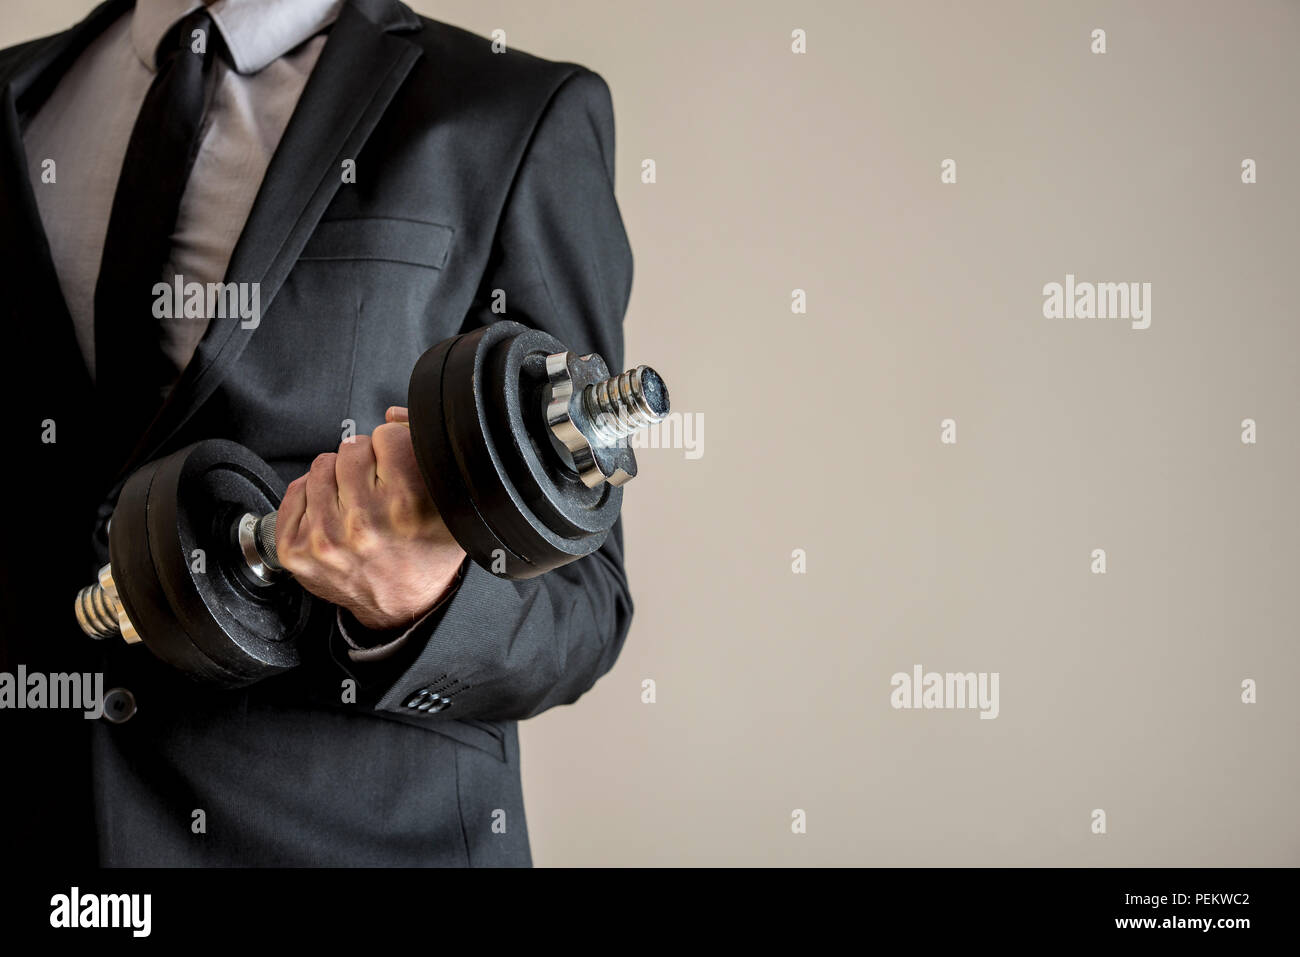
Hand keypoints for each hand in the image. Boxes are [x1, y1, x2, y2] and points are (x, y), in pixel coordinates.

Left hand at [275, 406, 465, 630]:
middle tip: (377, 486)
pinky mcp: (298, 550)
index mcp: (407, 505)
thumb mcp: (449, 502)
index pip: (386, 435)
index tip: (397, 464)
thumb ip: (426, 449)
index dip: (394, 447)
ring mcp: (326, 538)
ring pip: (321, 466)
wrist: (403, 606)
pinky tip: (334, 514)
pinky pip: (295, 492)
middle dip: (366, 462)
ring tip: (356, 502)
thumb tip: (390, 415)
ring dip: (338, 478)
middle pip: (351, 448)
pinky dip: (313, 497)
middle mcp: (364, 523)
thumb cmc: (427, 552)